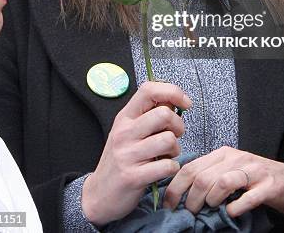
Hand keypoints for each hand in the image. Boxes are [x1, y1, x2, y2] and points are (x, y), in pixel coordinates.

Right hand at [82, 81, 191, 225]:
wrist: (98, 194)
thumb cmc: (121, 159)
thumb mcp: (129, 131)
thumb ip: (149, 115)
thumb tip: (174, 101)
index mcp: (125, 117)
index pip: (148, 90)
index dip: (172, 91)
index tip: (185, 103)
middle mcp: (124, 132)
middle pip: (164, 114)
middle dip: (178, 125)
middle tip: (174, 136)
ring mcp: (127, 154)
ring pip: (168, 139)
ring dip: (175, 149)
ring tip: (166, 155)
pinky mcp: (132, 176)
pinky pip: (167, 166)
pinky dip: (172, 168)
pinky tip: (163, 169)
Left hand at [163, 146, 283, 216]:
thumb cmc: (255, 177)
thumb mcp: (229, 170)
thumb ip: (209, 175)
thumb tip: (182, 193)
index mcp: (222, 154)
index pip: (191, 167)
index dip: (175, 187)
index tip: (169, 204)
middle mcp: (236, 158)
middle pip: (203, 177)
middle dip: (191, 199)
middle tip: (190, 213)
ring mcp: (253, 171)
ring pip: (222, 183)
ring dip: (211, 201)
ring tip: (211, 209)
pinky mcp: (268, 185)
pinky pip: (248, 197)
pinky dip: (237, 207)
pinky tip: (232, 212)